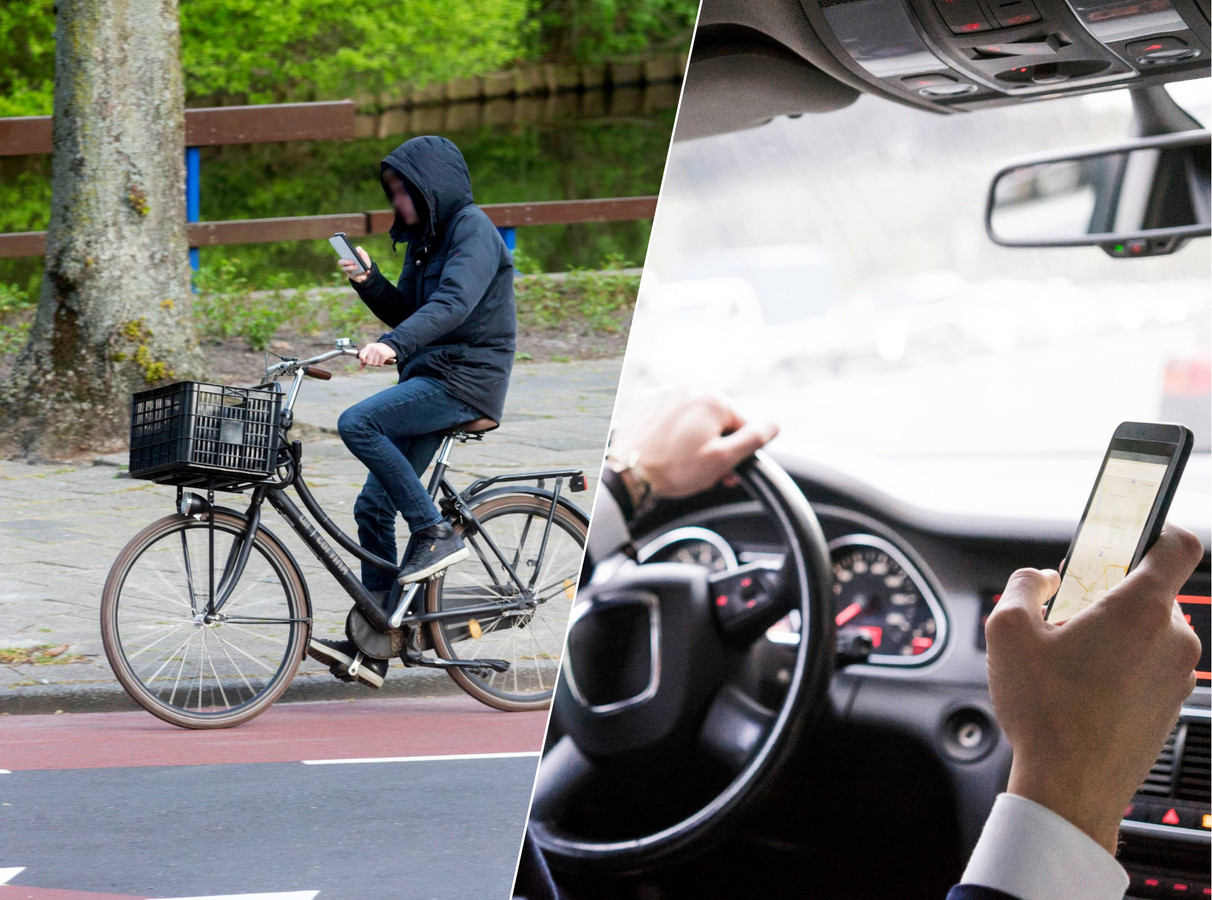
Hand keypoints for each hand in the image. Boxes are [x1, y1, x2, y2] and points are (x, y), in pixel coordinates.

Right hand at [340, 246, 372, 283]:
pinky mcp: (354, 276)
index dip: (340, 257)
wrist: (368, 269)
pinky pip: (357, 275)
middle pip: (341, 263)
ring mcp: (349, 271)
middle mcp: (345, 266)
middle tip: (352, 261)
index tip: (345, 253)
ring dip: (352, 268)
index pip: (341, 259)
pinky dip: (363, 272)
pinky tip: (367, 270)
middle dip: (346, 262)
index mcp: (346, 259)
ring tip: (357, 267)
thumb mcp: (363, 254)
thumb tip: (357, 250)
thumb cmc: (363, 260)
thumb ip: (360, 250)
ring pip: (347, 270)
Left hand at [357, 342, 396, 367]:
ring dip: (377, 364)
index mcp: (368, 347)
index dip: (362, 360)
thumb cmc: (378, 350)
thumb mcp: (370, 352)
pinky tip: (382, 361)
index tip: (365, 361)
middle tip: (374, 361)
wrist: (390, 346)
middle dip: (371, 363)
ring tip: (379, 360)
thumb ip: (365, 358)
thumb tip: (360, 367)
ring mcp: (378, 351)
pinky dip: (381, 364)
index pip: (361, 355)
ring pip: (374, 364)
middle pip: (368, 362)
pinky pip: (380, 364)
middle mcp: (373, 348)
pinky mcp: (384, 355)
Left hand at [608, 386, 778, 501]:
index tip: (726, 470)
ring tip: (682, 462)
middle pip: (716, 420)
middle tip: (704, 471)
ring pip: (692, 417)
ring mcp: (664, 393)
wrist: (627, 473)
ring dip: (694, 437)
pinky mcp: (645, 402)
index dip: (738, 451)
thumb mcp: (722, 459)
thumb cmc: (674, 469)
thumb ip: (753, 439)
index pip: (742, 425)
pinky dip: (672, 431)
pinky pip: (669, 416)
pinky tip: (665, 449)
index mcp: (712, 400)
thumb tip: (774, 424)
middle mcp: (689, 388)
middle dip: (715, 445)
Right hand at [985, 525, 1202, 854]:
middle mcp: (1171, 638)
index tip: (1129, 536)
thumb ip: (1024, 586)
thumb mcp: (1007, 631)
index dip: (1155, 530)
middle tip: (1068, 616)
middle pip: (1151, 592)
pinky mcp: (1171, 704)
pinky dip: (1122, 665)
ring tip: (1070, 659)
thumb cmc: (1046, 713)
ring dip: (1114, 633)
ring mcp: (1178, 675)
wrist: (1071, 786)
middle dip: (1109, 595)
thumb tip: (1042, 580)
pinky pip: (1150, 665)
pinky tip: (1083, 686)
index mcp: (1139, 609)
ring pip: (1148, 631)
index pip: (1179, 545)